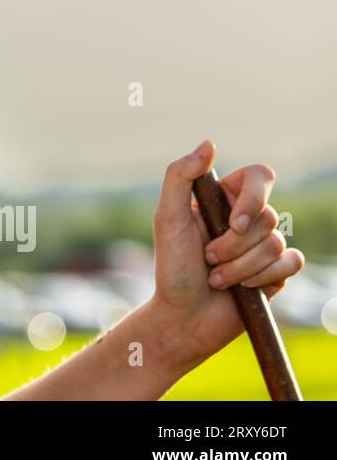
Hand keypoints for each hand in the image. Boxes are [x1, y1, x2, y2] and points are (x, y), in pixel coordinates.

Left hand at [148, 139, 303, 366]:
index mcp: (223, 198)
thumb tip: (209, 143)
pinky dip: (264, 278)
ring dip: (242, 267)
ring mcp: (263, 244)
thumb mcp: (167, 218)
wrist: (185, 316)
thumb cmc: (172, 267)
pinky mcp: (277, 271)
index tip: (232, 222)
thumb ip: (180, 176)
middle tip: (207, 258)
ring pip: (277, 243)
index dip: (255, 198)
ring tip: (216, 278)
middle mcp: (246, 217)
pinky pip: (292, 262)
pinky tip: (243, 288)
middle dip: (234, 244)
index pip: (261, 176)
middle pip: (268, 216)